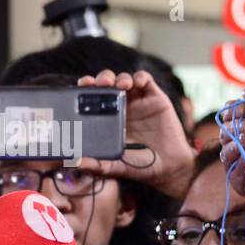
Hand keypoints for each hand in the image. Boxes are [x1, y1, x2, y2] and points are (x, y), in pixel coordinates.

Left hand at [76, 70, 195, 198]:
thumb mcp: (116, 167)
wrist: (169, 167)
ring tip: (120, 85)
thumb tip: (75, 163)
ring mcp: (137, 101)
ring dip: (119, 78)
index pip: (91, 98)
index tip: (80, 88)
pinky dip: (139, 77)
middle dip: (100, 79)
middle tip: (98, 83)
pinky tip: (136, 82)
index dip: (85, 90)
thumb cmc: (140, 166)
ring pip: (124, 79)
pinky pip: (145, 80)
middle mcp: (120, 107)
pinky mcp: (154, 98)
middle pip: (106, 84)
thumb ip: (97, 165)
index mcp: (106, 119)